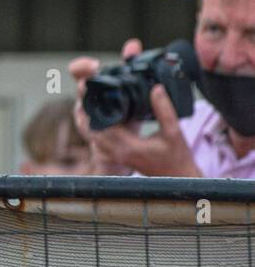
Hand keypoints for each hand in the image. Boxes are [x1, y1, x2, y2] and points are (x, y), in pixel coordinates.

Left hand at [68, 39, 199, 176]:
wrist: (178, 177)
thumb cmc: (177, 157)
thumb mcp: (174, 131)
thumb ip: (164, 110)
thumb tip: (156, 89)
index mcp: (130, 147)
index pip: (104, 125)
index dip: (97, 108)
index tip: (96, 92)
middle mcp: (118, 153)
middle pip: (92, 131)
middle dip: (89, 113)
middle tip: (91, 94)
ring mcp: (116, 156)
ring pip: (93, 137)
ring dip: (91, 121)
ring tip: (94, 103)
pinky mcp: (117, 157)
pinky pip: (99, 142)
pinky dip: (97, 129)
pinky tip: (104, 117)